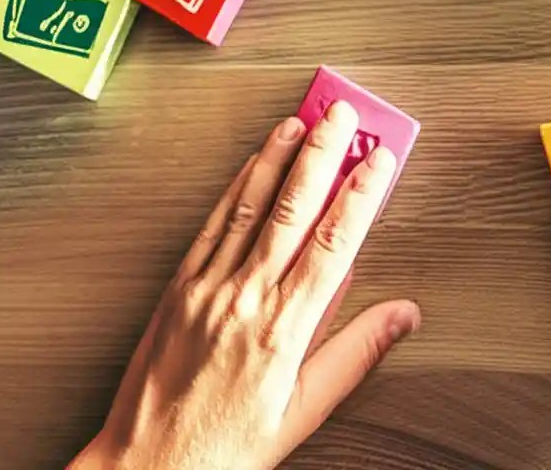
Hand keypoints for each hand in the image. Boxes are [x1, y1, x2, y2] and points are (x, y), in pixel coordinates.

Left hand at [70, 103, 420, 469]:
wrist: (148, 466)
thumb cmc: (227, 447)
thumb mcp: (305, 411)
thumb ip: (355, 353)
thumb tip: (402, 315)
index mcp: (284, 330)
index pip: (334, 243)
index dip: (360, 194)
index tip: (380, 160)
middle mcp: (245, 299)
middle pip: (293, 210)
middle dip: (322, 155)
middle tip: (343, 116)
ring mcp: (207, 288)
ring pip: (250, 207)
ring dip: (277, 158)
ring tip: (300, 121)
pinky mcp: (178, 288)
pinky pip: (212, 225)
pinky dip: (236, 188)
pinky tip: (252, 164)